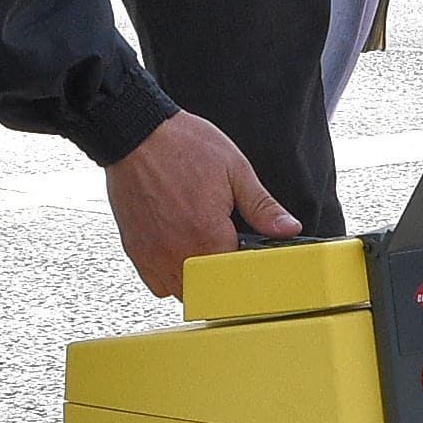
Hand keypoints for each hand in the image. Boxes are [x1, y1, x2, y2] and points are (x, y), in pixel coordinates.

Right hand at [107, 111, 299, 299]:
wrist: (136, 132)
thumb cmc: (182, 145)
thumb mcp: (235, 169)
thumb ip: (262, 206)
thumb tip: (288, 228)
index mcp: (207, 235)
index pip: (236, 274)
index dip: (246, 265)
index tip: (247, 251)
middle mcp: (177, 251)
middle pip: (209, 290)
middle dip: (222, 276)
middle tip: (225, 247)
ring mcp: (153, 254)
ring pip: (181, 291)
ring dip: (197, 280)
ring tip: (202, 250)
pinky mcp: (135, 250)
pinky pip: (155, 283)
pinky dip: (169, 277)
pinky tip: (179, 253)